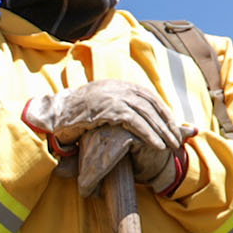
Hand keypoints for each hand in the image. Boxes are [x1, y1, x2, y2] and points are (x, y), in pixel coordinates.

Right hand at [27, 81, 187, 195]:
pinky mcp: (109, 109)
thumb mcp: (98, 107)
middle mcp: (118, 88)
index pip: (149, 97)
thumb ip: (116, 109)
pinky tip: (158, 146)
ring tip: (172, 146)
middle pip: (152, 104)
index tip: (174, 127)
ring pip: (147, 113)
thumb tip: (129, 118)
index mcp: (117, 85)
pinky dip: (150, 134)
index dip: (164, 112)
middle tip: (179, 139)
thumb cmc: (73, 116)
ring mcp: (113, 96)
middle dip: (168, 122)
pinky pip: (136, 122)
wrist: (53, 115)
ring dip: (163, 131)